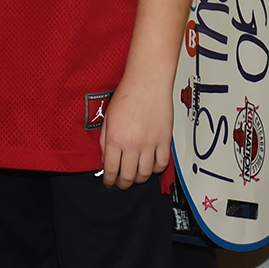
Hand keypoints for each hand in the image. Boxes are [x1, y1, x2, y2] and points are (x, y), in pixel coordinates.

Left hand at [98, 74, 172, 188]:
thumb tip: (106, 158)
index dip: (109, 180)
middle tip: (121, 184)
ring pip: (146, 174)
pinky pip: (163, 164)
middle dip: (123, 184)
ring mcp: (150, 144)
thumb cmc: (127, 95)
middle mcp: (132, 144)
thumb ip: (104, 139)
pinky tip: (153, 166)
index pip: (111, 169)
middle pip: (128, 176)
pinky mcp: (164, 141)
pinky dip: (158, 169)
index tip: (109, 182)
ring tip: (136, 176)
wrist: (147, 83)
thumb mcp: (108, 118)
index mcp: (114, 139)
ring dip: (140, 179)